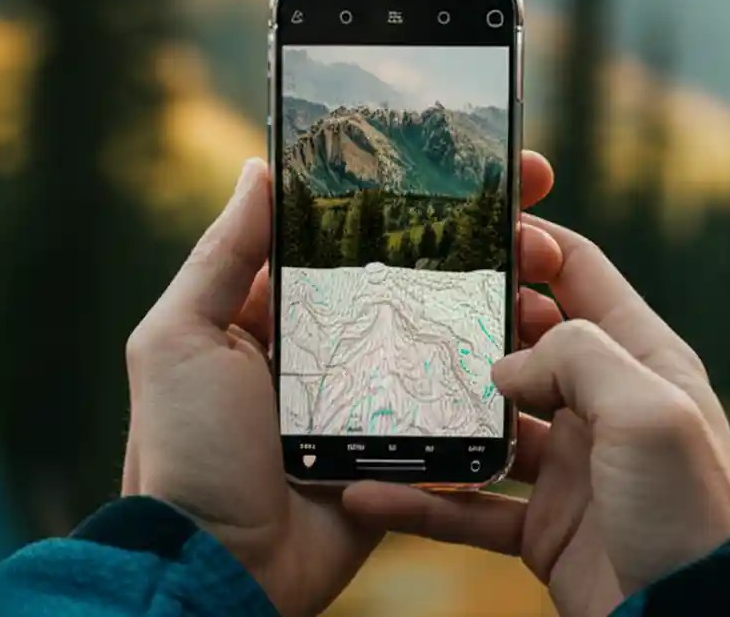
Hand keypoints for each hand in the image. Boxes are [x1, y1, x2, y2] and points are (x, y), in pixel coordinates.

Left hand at [120, 152, 561, 615]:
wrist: (220, 569)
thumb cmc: (186, 449)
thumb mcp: (180, 338)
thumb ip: (222, 256)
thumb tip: (260, 169)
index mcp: (280, 313)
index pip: (353, 237)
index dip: (407, 199)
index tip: (468, 160)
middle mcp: (333, 348)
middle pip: (414, 280)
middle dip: (477, 241)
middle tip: (536, 208)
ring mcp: (374, 401)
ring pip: (447, 338)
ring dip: (499, 303)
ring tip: (550, 269)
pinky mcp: (405, 453)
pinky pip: (456, 409)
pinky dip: (496, 380)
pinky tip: (541, 340)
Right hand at [343, 216, 729, 615]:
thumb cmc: (688, 510)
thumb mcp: (645, 410)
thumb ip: (574, 357)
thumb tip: (503, 364)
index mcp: (640, 361)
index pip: (582, 276)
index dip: (532, 247)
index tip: (469, 231)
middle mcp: (601, 407)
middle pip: (524, 345)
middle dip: (470, 325)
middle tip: (406, 306)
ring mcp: (569, 468)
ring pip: (487, 426)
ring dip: (437, 416)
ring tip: (377, 397)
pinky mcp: (541, 528)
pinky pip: (469, 507)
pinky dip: (422, 503)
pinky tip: (369, 494)